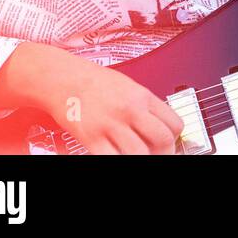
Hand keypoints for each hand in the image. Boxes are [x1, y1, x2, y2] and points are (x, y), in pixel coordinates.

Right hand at [38, 50, 185, 154]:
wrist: (62, 78)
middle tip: (156, 154)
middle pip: (163, 140)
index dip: (175, 139)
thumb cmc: (92, 81)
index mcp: (142, 96)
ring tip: (134, 155)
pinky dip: (117, 160)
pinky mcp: (91, 137)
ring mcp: (111, 124)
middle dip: (164, 153)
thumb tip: (158, 126)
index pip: (175, 123)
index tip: (169, 143)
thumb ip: (143, 106)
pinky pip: (111, 158)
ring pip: (140, 154)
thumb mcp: (127, 86)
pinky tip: (114, 155)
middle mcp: (130, 110)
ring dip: (141, 158)